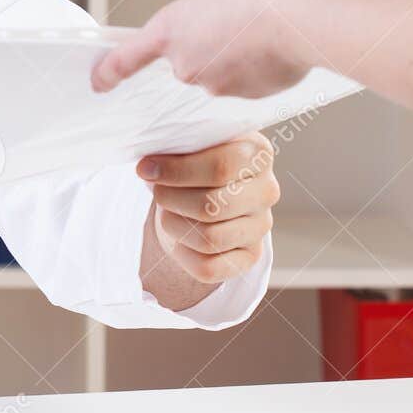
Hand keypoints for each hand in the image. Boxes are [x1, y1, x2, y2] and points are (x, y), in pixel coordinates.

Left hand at [92, 0, 318, 97]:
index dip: (109, 71)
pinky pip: (244, 83)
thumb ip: (204, 13)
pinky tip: (274, 48)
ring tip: (261, 32)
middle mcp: (185, 63)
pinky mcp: (244, 98)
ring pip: (219, 71)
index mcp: (170, 29)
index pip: (126, 58)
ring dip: (235, 56)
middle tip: (237, 22)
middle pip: (188, 59)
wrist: (299, 19)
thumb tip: (216, 31)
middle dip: (208, 45)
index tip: (98, 81)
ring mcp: (214, 84)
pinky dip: (256, 69)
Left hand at [140, 133, 278, 285]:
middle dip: (170, 199)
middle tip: (157, 191)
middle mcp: (267, 191)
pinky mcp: (250, 256)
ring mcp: (261, 226)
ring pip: (209, 238)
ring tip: (167, 211)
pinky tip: (177, 237)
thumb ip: (175, 148)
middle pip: (211, 205)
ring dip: (174, 225)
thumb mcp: (191, 145)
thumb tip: (149, 168)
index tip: (146, 169)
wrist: (208, 193)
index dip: (176, 170)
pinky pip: (208, 267)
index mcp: (257, 154)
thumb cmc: (196, 163)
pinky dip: (182, 254)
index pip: (221, 167)